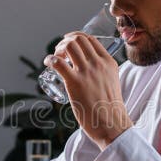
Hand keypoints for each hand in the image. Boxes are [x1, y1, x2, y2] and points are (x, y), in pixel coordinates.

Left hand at [44, 32, 131, 148]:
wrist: (112, 124)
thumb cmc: (111, 108)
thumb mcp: (112, 83)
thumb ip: (104, 74)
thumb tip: (92, 74)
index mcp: (108, 62)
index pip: (90, 39)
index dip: (76, 37)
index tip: (69, 42)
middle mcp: (98, 64)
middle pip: (78, 39)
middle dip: (65, 41)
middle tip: (60, 52)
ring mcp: (86, 72)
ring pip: (69, 46)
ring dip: (58, 48)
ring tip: (55, 57)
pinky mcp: (75, 83)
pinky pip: (58, 63)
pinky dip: (50, 59)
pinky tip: (48, 63)